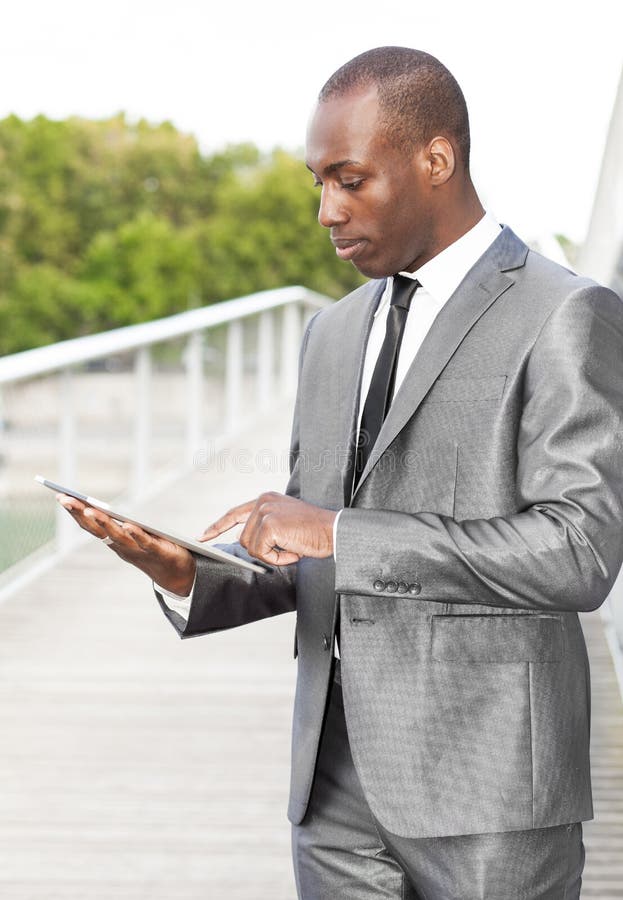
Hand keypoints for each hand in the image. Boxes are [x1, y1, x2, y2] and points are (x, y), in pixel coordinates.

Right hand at [56, 495, 195, 594]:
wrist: (177, 575)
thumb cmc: (154, 550)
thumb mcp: (132, 535)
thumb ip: (119, 523)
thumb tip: (94, 507)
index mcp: (114, 541)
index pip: (91, 526)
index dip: (75, 512)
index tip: (61, 496)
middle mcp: (122, 546)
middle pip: (98, 529)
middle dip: (80, 513)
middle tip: (65, 498)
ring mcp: (138, 550)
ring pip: (118, 536)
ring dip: (103, 523)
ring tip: (90, 509)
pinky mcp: (158, 551)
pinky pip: (145, 542)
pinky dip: (136, 534)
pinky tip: (128, 524)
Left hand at [199, 492, 335, 565]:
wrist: (334, 530)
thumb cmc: (315, 531)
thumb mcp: (286, 522)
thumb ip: (266, 526)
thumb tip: (248, 544)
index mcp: (266, 499)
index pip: (235, 513)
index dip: (218, 526)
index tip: (203, 536)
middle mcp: (263, 502)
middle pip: (243, 539)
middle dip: (263, 551)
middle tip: (289, 547)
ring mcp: (265, 513)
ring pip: (251, 548)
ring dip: (272, 556)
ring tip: (293, 546)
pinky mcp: (269, 526)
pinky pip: (262, 554)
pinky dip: (278, 559)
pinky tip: (294, 551)